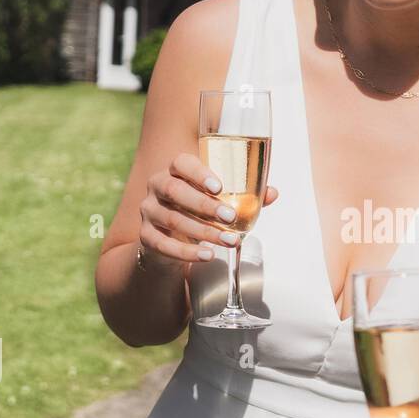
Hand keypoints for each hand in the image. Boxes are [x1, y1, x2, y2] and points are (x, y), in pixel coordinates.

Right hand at [137, 152, 278, 270]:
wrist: (170, 239)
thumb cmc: (198, 212)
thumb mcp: (218, 201)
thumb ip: (243, 195)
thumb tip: (272, 193)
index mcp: (175, 171)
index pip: (181, 163)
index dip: (199, 173)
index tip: (219, 187)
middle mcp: (157, 186)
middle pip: (176, 191)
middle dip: (205, 205)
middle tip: (230, 217)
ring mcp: (149, 211)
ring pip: (173, 219)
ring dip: (203, 231)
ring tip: (229, 241)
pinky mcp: (146, 236)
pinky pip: (163, 244)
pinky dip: (186, 252)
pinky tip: (206, 255)